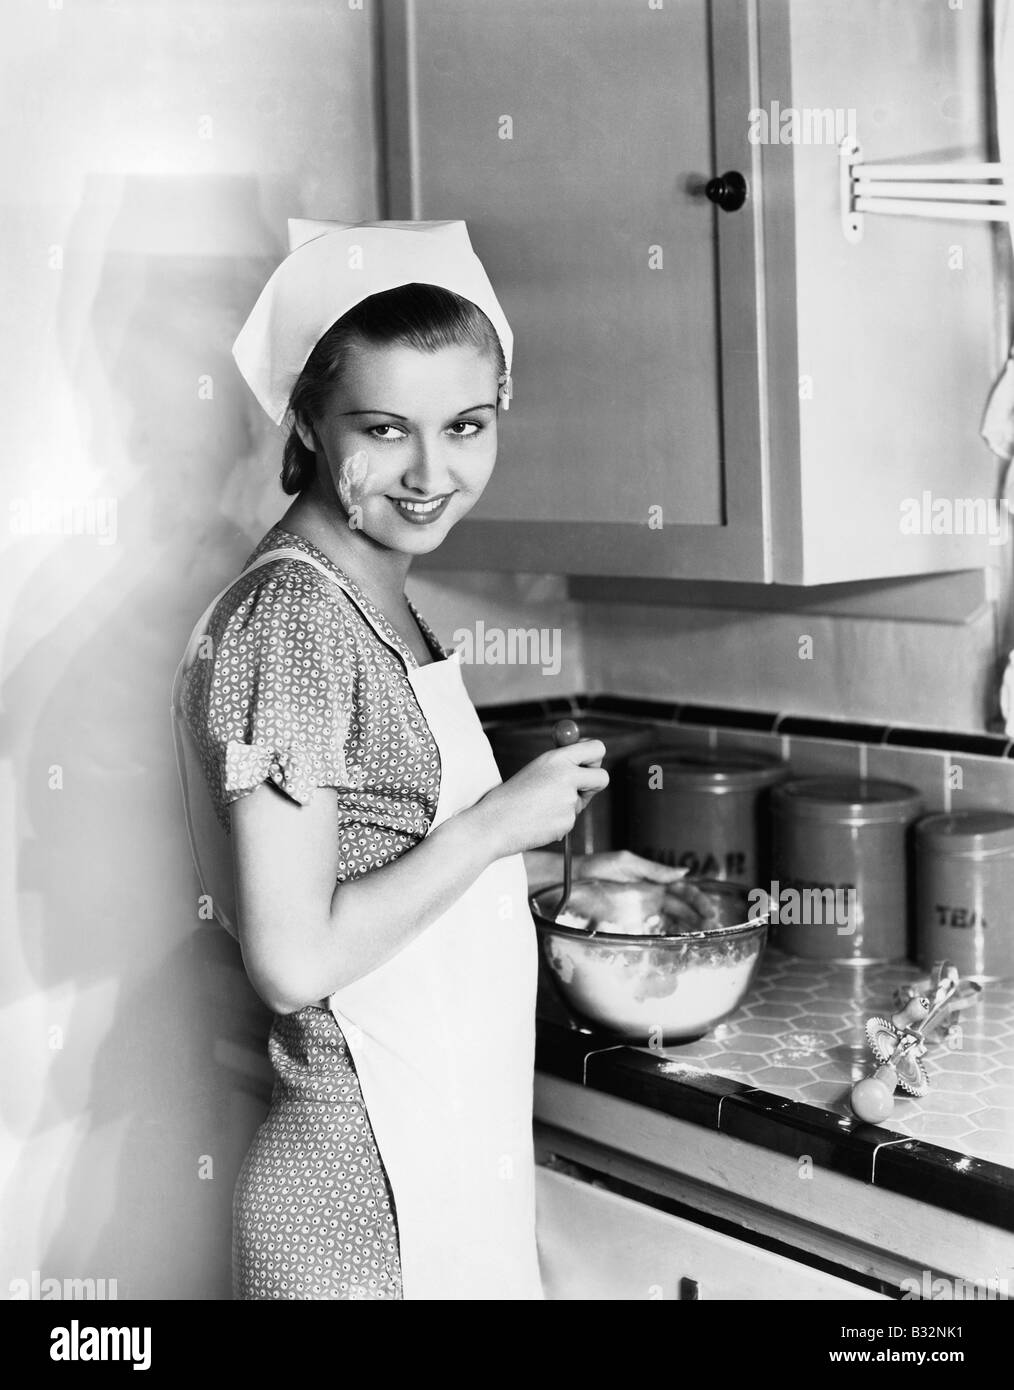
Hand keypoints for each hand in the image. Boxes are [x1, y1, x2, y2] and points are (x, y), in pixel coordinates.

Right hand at [473, 740, 609, 856]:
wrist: (493, 824)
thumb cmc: (511, 796)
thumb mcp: (536, 769)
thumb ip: (562, 764)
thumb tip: (585, 759)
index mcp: (557, 758)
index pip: (596, 748)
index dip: (595, 757)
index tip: (589, 764)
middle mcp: (567, 776)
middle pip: (602, 777)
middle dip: (594, 784)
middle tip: (580, 789)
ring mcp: (569, 800)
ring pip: (581, 802)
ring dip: (568, 805)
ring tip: (539, 808)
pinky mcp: (567, 821)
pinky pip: (570, 819)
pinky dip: (558, 821)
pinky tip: (537, 821)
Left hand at [576, 849, 720, 929]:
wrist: (571, 880)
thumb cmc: (596, 867)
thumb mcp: (626, 863)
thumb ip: (654, 870)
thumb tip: (684, 872)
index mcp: (653, 878)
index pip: (682, 889)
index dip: (697, 899)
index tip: (708, 910)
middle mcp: (651, 893)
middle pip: (681, 906)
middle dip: (698, 916)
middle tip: (711, 927)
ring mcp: (642, 908)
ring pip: (672, 918)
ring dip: (687, 927)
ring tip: (700, 937)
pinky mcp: (631, 921)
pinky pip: (654, 928)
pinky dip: (669, 934)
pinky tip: (679, 942)